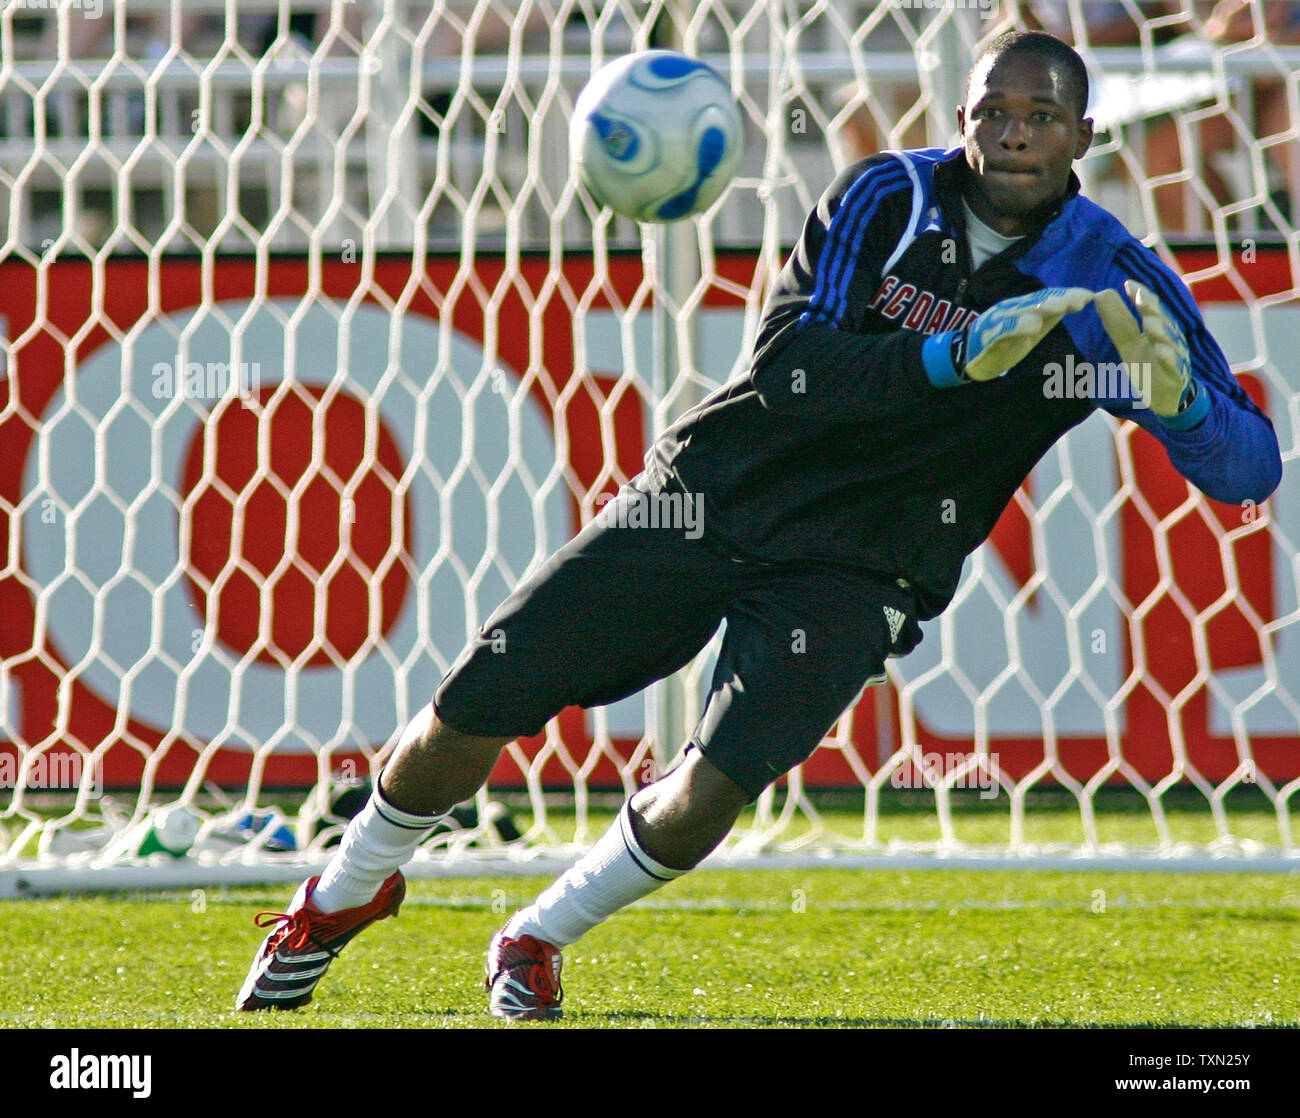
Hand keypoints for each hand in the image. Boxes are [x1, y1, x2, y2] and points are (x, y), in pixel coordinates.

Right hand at [922, 287, 1094, 386]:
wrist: (969, 358)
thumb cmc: (1003, 344)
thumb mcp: (1031, 329)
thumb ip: (1049, 316)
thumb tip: (1077, 301)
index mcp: (1024, 307)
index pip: (1048, 297)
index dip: (1067, 295)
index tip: (1088, 297)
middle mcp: (1011, 309)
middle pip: (1038, 300)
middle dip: (1060, 298)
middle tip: (1080, 300)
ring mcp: (998, 321)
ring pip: (1022, 311)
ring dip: (1042, 307)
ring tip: (1061, 306)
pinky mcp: (988, 336)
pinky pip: (1004, 330)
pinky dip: (1018, 326)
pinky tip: (1033, 326)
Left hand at [1093, 280, 1191, 416]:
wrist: (1166, 397)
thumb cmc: (1148, 364)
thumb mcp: (1128, 343)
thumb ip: (1117, 321)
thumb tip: (1101, 294)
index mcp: (1157, 327)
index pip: (1150, 307)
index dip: (1141, 295)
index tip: (1128, 284)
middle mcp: (1169, 338)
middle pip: (1162, 320)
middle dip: (1152, 308)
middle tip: (1140, 296)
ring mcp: (1175, 356)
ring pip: (1170, 341)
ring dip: (1160, 331)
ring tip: (1149, 322)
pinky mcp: (1178, 375)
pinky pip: (1175, 366)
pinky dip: (1169, 358)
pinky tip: (1161, 352)